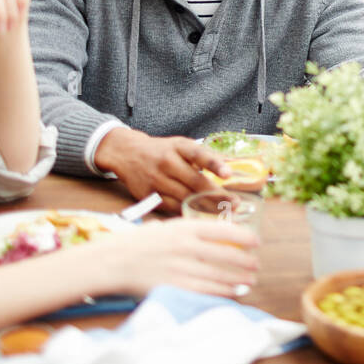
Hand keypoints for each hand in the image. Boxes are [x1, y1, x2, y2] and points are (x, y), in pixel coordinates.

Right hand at [94, 128, 231, 213]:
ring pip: (185, 198)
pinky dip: (188, 213)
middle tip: (236, 204)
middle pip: (195, 182)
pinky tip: (202, 218)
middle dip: (218, 195)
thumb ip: (204, 156)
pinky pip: (172, 208)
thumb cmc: (163, 151)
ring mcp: (156, 180)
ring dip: (207, 207)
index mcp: (179, 147)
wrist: (128, 154)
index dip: (214, 164)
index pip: (199, 154)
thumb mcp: (182, 145)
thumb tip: (232, 168)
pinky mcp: (148, 195)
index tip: (228, 174)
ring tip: (225, 213)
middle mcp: (167, 162)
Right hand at [95, 219, 259, 298]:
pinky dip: (223, 291)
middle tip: (256, 265)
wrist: (113, 260)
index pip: (224, 230)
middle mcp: (185, 246)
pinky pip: (206, 290)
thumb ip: (192, 230)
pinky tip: (234, 291)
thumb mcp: (168, 227)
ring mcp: (180, 267)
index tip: (256, 242)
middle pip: (226, 255)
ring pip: (219, 274)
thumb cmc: (141, 243)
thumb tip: (220, 235)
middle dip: (246, 261)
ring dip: (239, 278)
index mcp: (185, 228)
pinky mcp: (174, 286)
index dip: (244, 237)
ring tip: (250, 279)